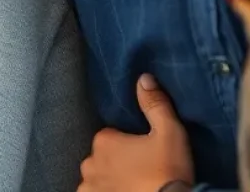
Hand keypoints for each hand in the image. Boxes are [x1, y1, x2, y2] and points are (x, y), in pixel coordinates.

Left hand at [78, 75, 193, 191]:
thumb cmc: (168, 173)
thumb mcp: (170, 134)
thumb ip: (156, 105)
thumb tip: (144, 78)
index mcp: (104, 140)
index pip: (111, 138)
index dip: (128, 147)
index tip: (144, 156)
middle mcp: (89, 162)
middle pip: (102, 159)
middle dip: (116, 164)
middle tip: (140, 174)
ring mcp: (88, 186)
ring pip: (96, 179)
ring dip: (108, 182)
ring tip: (131, 187)